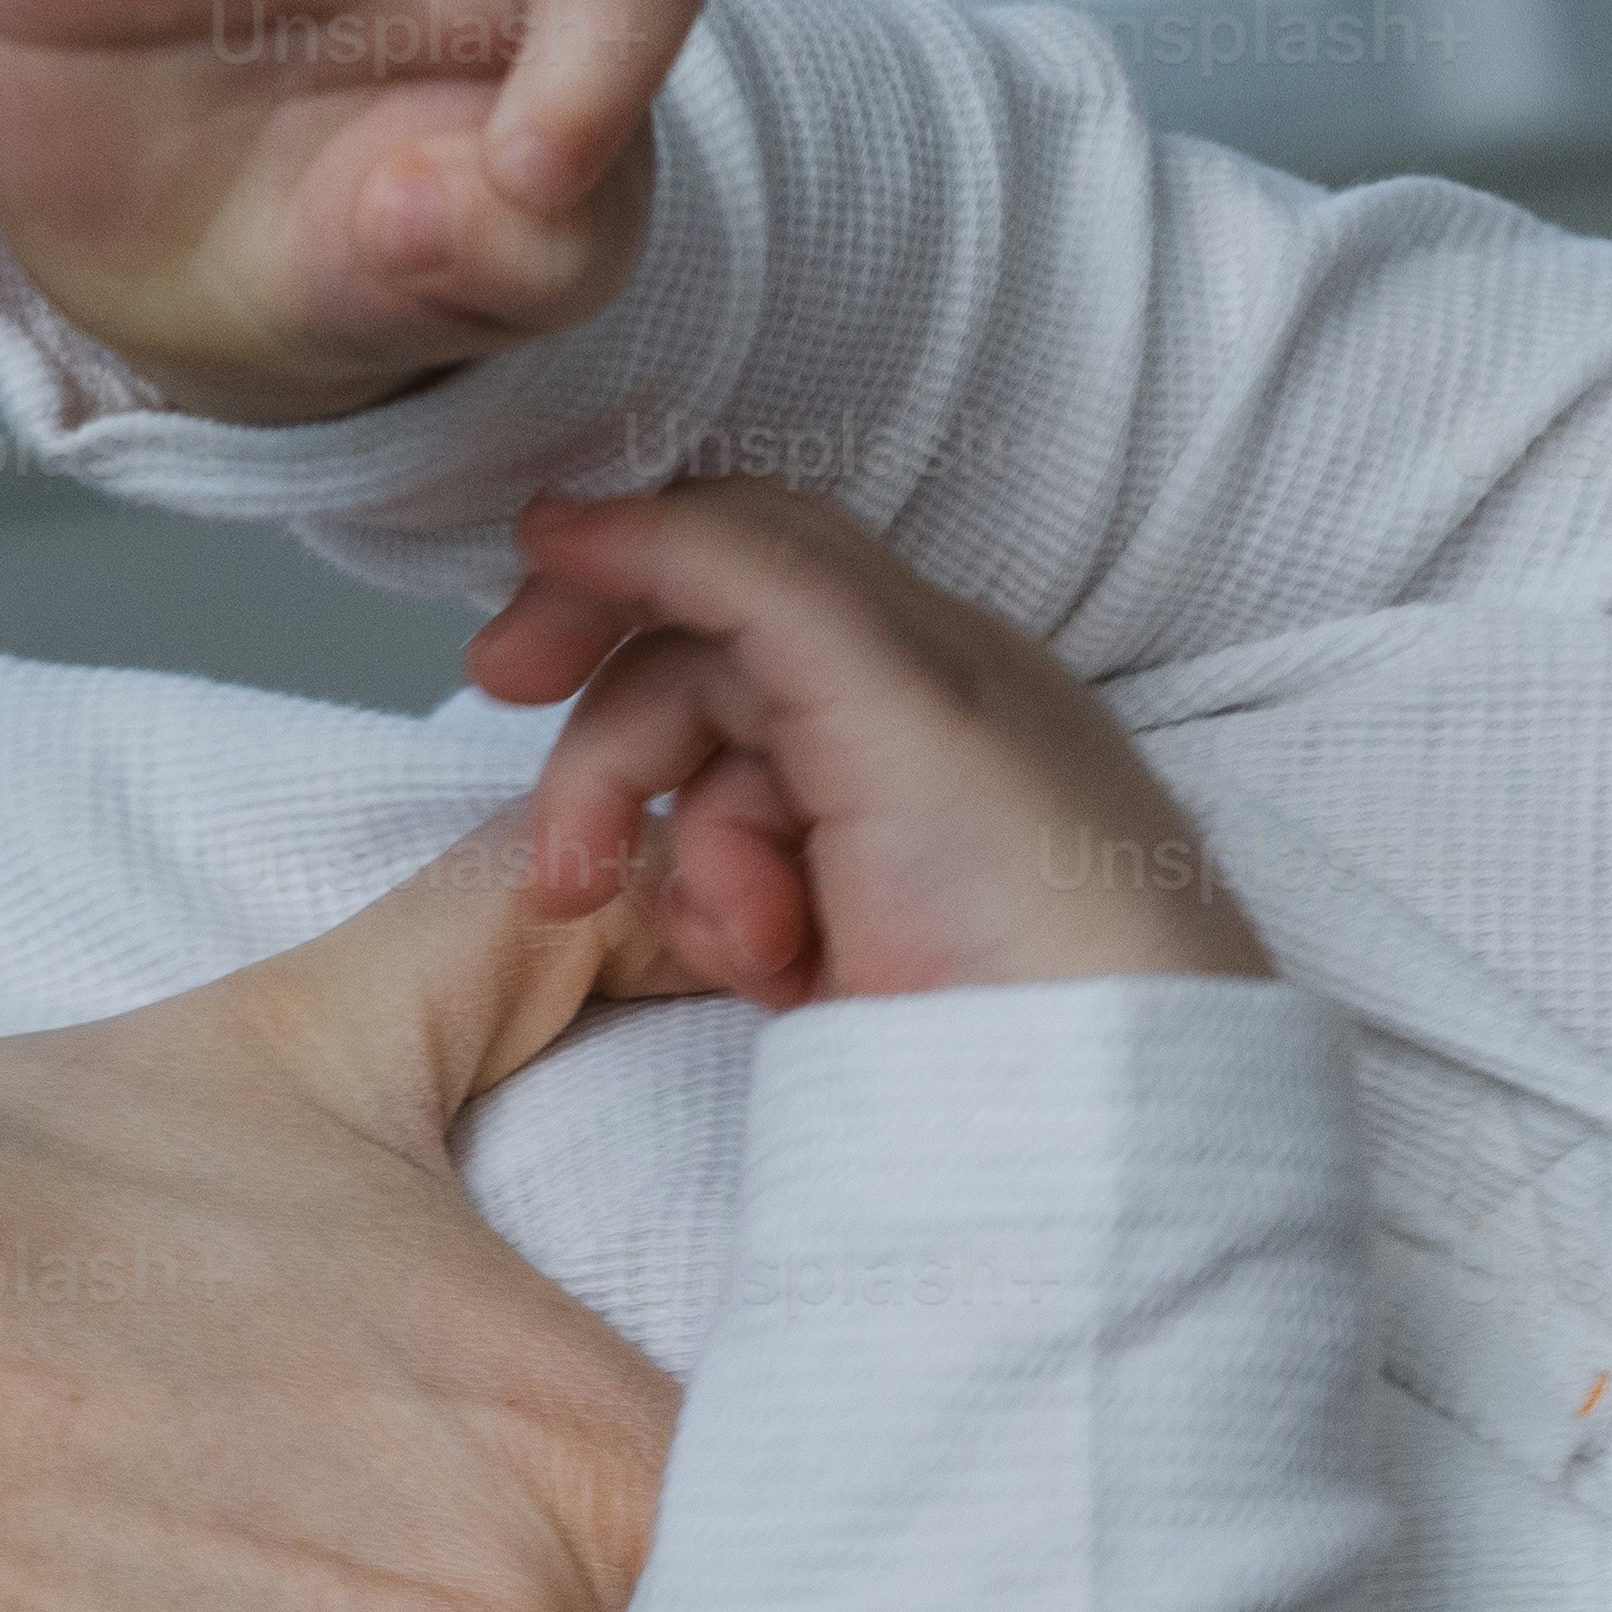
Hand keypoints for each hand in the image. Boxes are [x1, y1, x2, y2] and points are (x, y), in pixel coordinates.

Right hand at [468, 480, 1264, 1006]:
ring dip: (690, 869)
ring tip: (754, 944)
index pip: (733, 551)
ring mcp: (870, 836)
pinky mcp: (849, 940)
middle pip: (688, 681)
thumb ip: (738, 572)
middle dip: (614, 761)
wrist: (1104, 1100)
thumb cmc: (1036, 888)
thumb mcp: (892, 689)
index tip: (507, 661)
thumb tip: (576, 511)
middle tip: (558, 860)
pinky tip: (783, 978)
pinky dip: (724, 931)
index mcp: (923, 638)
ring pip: (695, 798)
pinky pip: (725, 898)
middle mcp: (896, 720)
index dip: (611, 581)